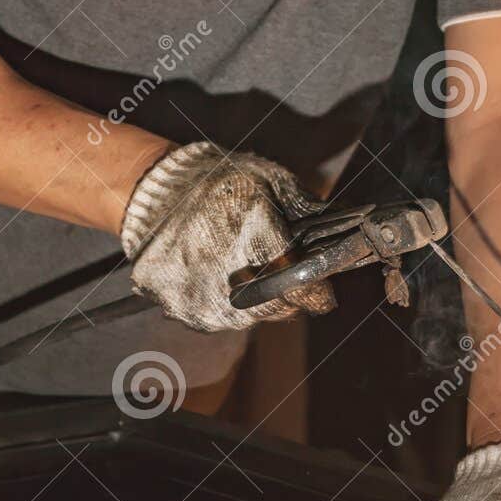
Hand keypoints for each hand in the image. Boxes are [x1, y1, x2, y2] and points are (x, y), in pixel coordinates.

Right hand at [120, 142, 335, 331]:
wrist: (150, 193)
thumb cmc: (217, 182)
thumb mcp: (273, 183)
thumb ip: (311, 213)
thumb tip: (349, 228)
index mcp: (262, 248)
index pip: (309, 295)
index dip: (320, 291)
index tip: (320, 284)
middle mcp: (237, 285)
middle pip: (284, 310)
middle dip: (289, 292)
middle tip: (275, 266)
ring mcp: (208, 304)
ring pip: (253, 318)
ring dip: (257, 299)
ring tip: (241, 264)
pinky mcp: (185, 312)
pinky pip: (219, 317)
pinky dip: (224, 301)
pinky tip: (215, 271)